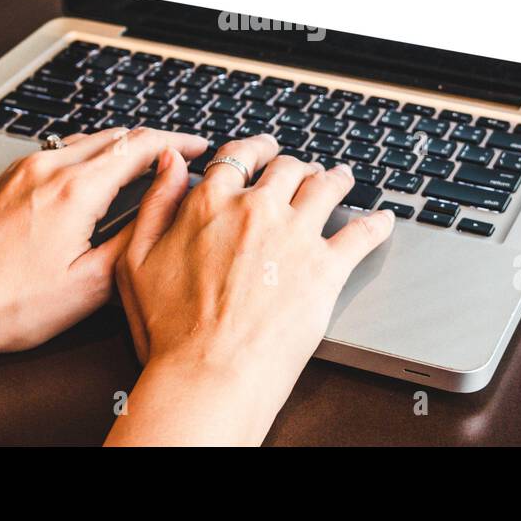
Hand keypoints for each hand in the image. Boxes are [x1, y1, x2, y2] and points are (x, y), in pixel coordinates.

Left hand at [0, 126, 207, 386]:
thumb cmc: (10, 305)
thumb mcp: (91, 283)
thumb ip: (136, 235)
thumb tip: (166, 203)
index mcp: (76, 189)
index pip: (142, 145)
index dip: (178, 142)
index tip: (200, 147)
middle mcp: (48, 167)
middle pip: (115, 135)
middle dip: (153, 142)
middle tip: (179, 157)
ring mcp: (21, 170)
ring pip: (85, 141)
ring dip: (120, 148)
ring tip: (143, 168)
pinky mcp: (3, 180)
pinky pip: (58, 153)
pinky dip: (88, 157)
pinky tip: (93, 179)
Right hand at [108, 134, 394, 444]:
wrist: (209, 373)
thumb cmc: (168, 328)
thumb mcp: (136, 258)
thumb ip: (156, 202)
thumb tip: (170, 161)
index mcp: (211, 203)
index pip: (239, 156)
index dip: (255, 148)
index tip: (263, 148)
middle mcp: (257, 209)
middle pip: (287, 168)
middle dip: (297, 165)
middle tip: (304, 171)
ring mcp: (296, 235)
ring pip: (326, 187)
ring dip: (336, 178)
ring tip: (342, 178)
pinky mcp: (326, 267)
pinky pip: (361, 233)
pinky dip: (376, 223)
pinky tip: (384, 219)